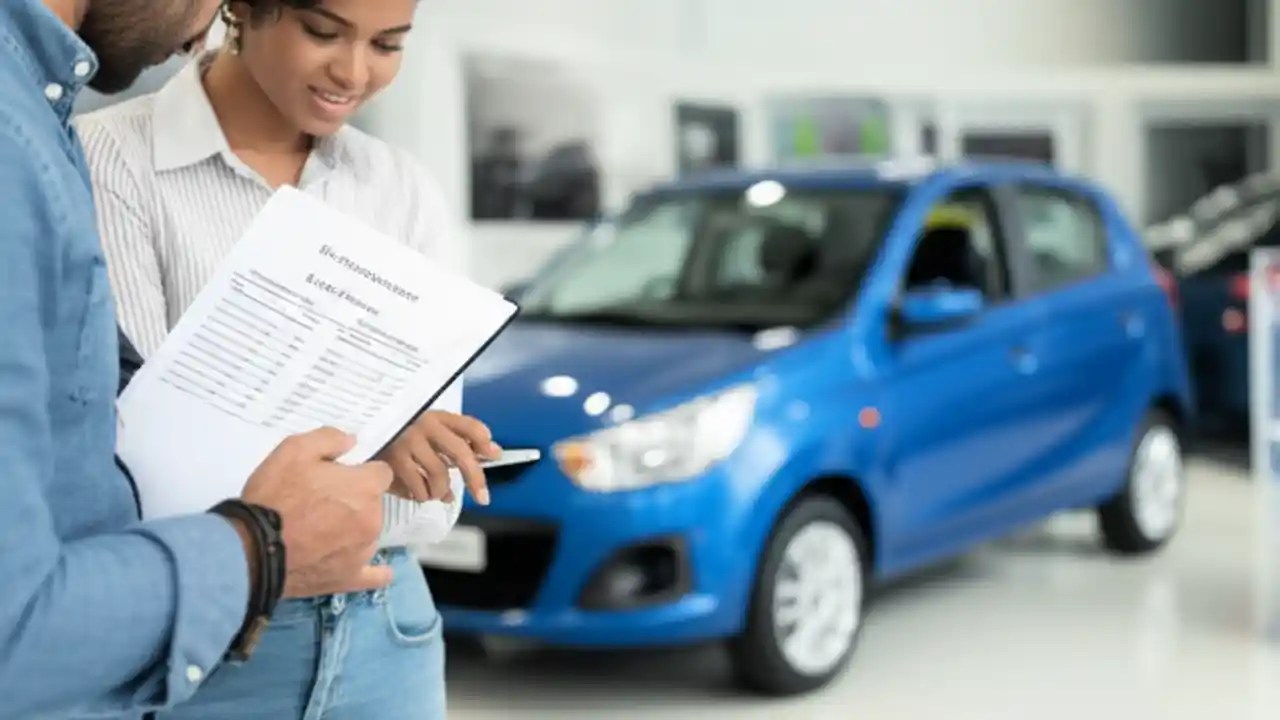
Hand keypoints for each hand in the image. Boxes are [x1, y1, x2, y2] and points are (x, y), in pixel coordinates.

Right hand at [240, 427, 393, 598]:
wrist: (252, 548)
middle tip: (320, 502)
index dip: (360, 471)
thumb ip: (329, 439)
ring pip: (369, 533)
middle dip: (354, 499)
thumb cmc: (274, 495)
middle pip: (373, 503)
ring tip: (320, 531)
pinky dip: (373, 570)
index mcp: (365, 487)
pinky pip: (375, 576)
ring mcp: (364, 551)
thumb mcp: (294, 450)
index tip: (340, 476)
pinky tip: (369, 566)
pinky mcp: (350, 577)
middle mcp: (373, 519)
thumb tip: (352, 441)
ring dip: (354, 529)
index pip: (381, 472)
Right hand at [379, 411, 500, 505]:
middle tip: (483, 498)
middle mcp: (423, 426)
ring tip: (439, 493)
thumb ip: (459, 439)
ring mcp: (407, 443)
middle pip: (461, 453)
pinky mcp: (391, 462)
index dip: (484, 442)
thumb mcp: (429, 430)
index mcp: (436, 416)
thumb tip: (493, 453)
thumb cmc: (400, 433)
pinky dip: (423, 495)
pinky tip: (420, 493)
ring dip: (443, 491)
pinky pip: (418, 488)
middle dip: (475, 478)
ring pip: (440, 476)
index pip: (468, 425)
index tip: (494, 456)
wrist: (360, 433)